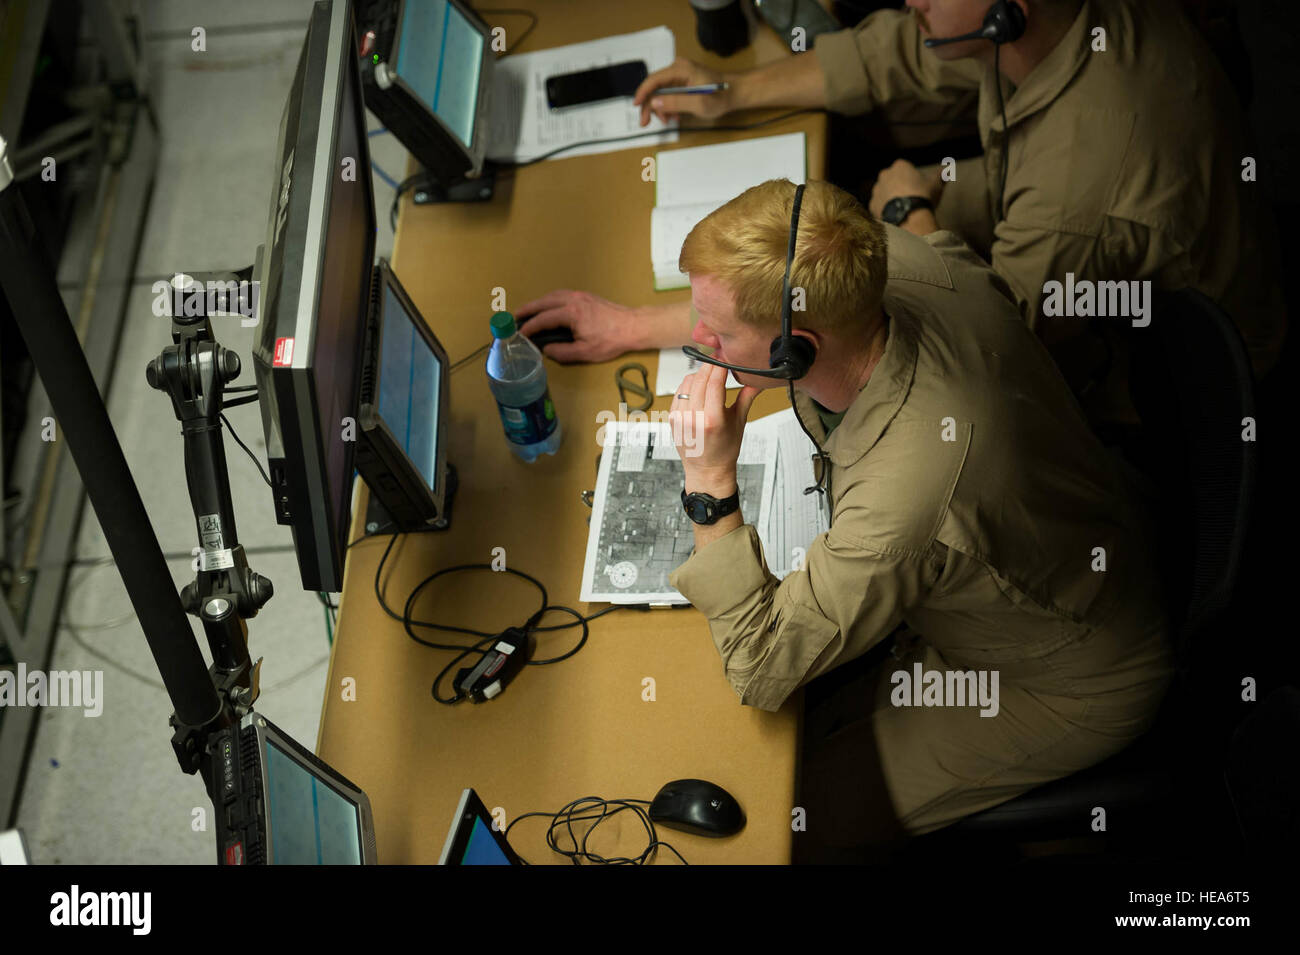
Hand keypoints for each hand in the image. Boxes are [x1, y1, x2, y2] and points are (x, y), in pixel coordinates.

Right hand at [515, 289, 639, 362]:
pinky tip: (547, 307)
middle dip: (528, 309)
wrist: (633, 326)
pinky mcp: (586, 296)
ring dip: (538, 303)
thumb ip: (562, 352)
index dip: (530, 327)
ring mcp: (580, 296)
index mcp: (571, 313)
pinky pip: (561, 295)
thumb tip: (546, 350)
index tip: (520, 333)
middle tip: (514, 317)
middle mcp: (573, 300)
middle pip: (543, 302)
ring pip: (552, 296)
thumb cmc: (611, 340)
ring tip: (527, 312)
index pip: (544, 319)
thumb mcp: (585, 352)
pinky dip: (549, 300)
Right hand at [633, 57, 736, 126]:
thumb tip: (654, 102)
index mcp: (681, 69)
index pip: (654, 80)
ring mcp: (679, 75)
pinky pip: (668, 94)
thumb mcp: (699, 103)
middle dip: (650, 105)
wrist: (734, 92)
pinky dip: (668, 106)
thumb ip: (676, 102)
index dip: (642, 93)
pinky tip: (674, 115)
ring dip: (660, 108)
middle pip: (655, 87)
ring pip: (660, 92)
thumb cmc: (720, 96)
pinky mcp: (682, 82)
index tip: (636, 106)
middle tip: (645, 123)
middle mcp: (677, 69)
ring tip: (668, 120)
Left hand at [668, 362, 760, 494]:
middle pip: (699, 379)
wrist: (707, 470)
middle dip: (709, 366)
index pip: (714, 383)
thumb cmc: (724, 450)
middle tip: (718, 360)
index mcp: (712, 420)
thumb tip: (758, 380)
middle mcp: (693, 419)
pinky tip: (698, 387)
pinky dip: (688, 386)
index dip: (719, 366)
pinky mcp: (671, 418)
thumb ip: (747, 397)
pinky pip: (678, 393)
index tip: (724, 358)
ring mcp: (680, 418)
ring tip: (709, 375)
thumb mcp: (740, 423)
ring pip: (687, 383)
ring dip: (698, 375)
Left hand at [868, 159, 942, 217]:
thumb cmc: (924, 196)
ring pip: (884, 193)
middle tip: (910, 198)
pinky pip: (879, 206)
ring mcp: (876, 190)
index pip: (905, 168)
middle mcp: (884, 175)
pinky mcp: (872, 205)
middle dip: (899, 187)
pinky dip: (885, 209)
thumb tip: (947, 169)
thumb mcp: (936, 183)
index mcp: (899, 166)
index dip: (912, 177)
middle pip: (893, 179)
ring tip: (903, 209)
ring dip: (891, 198)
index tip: (918, 187)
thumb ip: (941, 174)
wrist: (909, 217)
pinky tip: (895, 215)